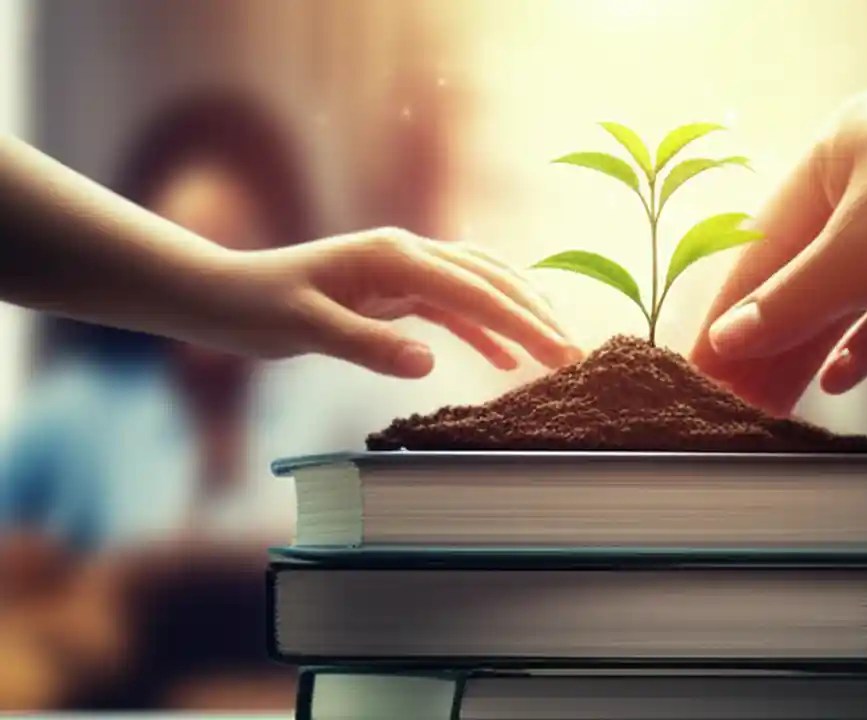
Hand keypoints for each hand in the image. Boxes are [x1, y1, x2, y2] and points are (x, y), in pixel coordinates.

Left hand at [206, 228, 582, 376]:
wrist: (222, 293)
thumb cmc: (257, 307)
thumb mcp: (305, 328)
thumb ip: (366, 344)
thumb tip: (429, 363)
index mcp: (393, 256)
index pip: (474, 290)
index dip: (522, 322)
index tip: (561, 353)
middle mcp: (407, 251)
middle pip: (490, 280)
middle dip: (536, 316)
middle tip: (577, 355)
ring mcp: (404, 267)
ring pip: (480, 285)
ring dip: (520, 314)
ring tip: (557, 348)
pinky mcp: (396, 288)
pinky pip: (455, 305)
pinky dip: (485, 328)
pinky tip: (506, 360)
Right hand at [691, 85, 866, 414]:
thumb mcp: (860, 254)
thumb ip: (790, 304)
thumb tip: (727, 341)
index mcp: (826, 168)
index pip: (757, 254)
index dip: (726, 317)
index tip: (695, 372)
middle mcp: (860, 198)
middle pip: (796, 284)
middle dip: (763, 347)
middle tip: (727, 411)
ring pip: (838, 307)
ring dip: (803, 358)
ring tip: (765, 414)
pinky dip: (860, 350)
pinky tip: (835, 384)